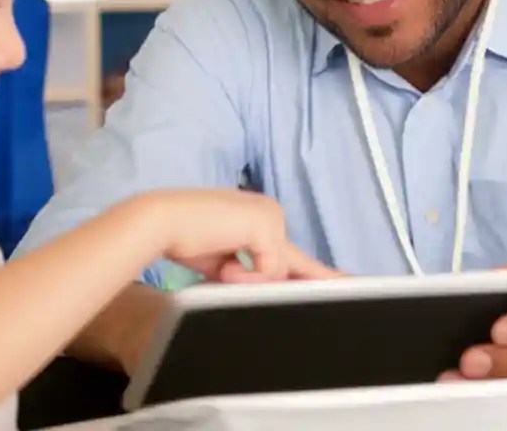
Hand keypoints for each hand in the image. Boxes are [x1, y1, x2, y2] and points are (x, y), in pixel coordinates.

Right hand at [132, 189, 342, 282]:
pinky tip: (222, 266)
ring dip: (248, 280)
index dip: (316, 272)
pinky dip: (245, 277)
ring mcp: (270, 216)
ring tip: (220, 269)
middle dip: (314, 281)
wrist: (159, 222)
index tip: (343, 282)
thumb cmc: (184, 241)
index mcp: (261, 216)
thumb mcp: (225, 264)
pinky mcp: (265, 226)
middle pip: (295, 262)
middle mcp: (271, 211)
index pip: (292, 252)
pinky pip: (268, 271)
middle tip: (348, 288)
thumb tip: (275, 294)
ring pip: (278, 270)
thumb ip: (251, 275)